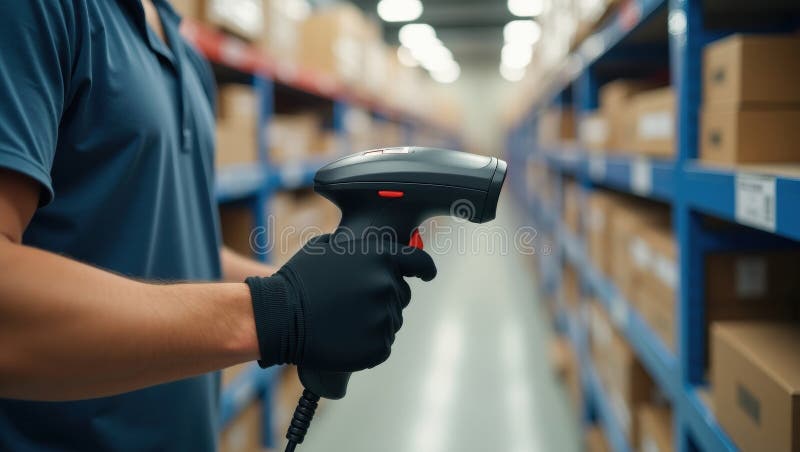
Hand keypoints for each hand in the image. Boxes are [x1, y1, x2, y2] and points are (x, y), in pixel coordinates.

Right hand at [246, 234, 435, 371]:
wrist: (278, 318)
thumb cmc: (297, 281)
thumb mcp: (327, 248)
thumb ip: (359, 248)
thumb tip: (372, 250)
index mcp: (380, 256)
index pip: (419, 262)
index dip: (424, 269)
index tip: (426, 274)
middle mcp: (387, 285)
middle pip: (401, 294)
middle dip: (384, 297)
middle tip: (354, 303)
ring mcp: (384, 317)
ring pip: (390, 320)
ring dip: (373, 320)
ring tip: (341, 320)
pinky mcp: (377, 347)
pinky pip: (381, 344)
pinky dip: (367, 343)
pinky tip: (343, 337)